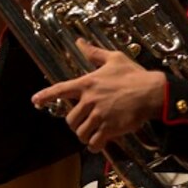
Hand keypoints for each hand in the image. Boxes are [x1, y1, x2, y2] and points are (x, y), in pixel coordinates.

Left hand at [31, 38, 165, 151]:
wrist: (152, 92)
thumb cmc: (134, 75)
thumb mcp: (114, 58)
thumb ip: (94, 53)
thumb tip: (80, 42)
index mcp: (88, 83)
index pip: (60, 89)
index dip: (45, 96)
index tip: (35, 101)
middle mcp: (90, 100)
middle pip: (70, 118)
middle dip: (76, 123)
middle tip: (84, 123)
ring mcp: (99, 115)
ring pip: (81, 132)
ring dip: (85, 135)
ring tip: (92, 134)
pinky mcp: (109, 128)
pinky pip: (94, 142)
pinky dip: (95, 145)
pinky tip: (99, 144)